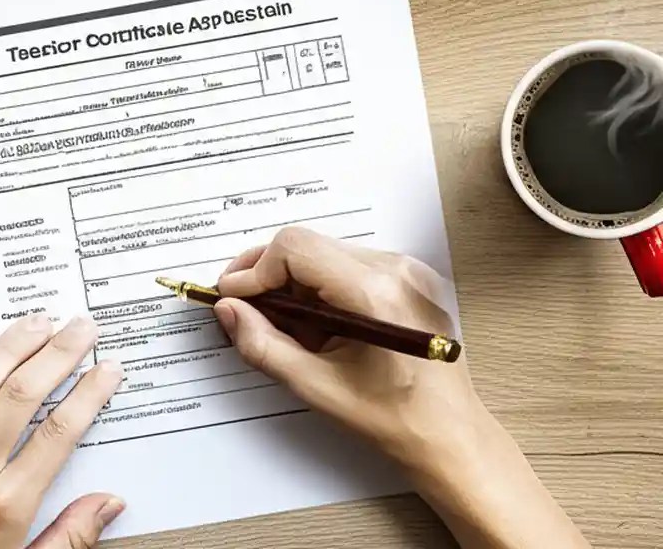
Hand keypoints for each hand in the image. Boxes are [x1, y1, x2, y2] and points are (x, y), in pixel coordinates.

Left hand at [0, 314, 125, 548]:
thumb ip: (69, 537)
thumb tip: (109, 503)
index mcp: (5, 507)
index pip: (59, 433)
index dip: (88, 394)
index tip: (106, 371)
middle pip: (22, 397)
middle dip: (57, 355)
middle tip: (81, 328)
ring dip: (12, 348)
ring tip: (37, 322)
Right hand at [212, 227, 480, 472]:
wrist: (451, 436)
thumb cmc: (396, 419)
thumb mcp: (317, 387)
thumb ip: (264, 345)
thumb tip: (229, 311)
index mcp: (375, 293)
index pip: (295, 248)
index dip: (253, 271)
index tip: (232, 298)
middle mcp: (396, 270)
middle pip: (307, 245)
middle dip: (267, 276)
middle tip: (243, 308)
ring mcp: (407, 271)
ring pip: (324, 254)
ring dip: (292, 285)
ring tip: (287, 329)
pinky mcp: (409, 279)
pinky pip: (348, 266)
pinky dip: (320, 289)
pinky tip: (317, 327)